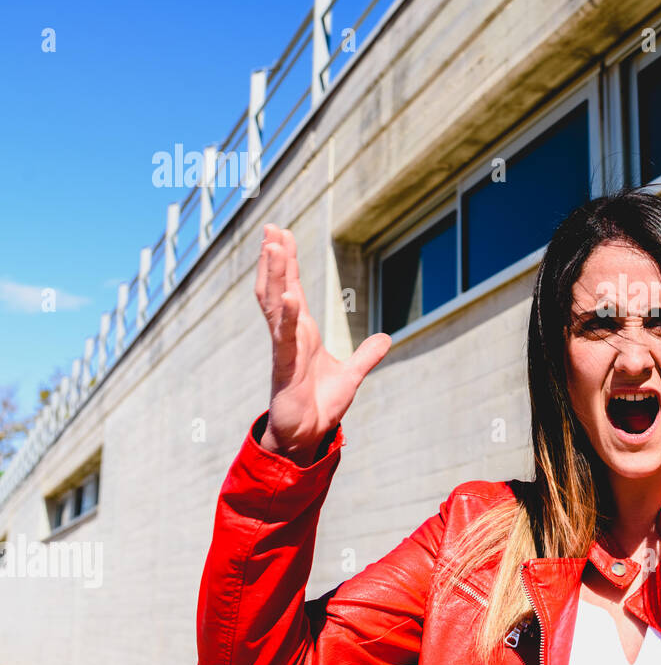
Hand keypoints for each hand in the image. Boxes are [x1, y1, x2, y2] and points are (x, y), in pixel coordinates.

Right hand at [255, 223, 390, 463]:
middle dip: (275, 259)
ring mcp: (284, 350)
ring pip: (275, 306)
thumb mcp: (352, 376)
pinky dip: (287, 316)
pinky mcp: (284, 368)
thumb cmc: (320, 406)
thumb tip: (385, 339)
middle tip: (271, 228)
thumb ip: (367, 356)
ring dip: (275, 276)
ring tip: (273, 246)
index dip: (288, 262)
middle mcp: (289, 336)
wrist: (307, 436)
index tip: (281, 234)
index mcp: (302, 333)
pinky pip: (284, 338)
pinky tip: (289, 296)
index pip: (293, 289)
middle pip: (279, 288)